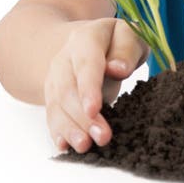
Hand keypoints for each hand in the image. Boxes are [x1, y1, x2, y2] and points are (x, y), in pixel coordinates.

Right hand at [43, 17, 148, 153]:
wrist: (91, 42)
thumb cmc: (118, 42)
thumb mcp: (131, 36)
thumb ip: (127, 50)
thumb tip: (118, 69)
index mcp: (86, 38)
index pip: (86, 63)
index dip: (88, 87)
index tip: (93, 109)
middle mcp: (65, 57)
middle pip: (69, 88)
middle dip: (83, 116)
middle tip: (102, 136)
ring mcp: (55, 77)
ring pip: (58, 105)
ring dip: (70, 128)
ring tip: (85, 146)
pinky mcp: (53, 96)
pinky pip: (52, 115)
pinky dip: (58, 131)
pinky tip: (65, 145)